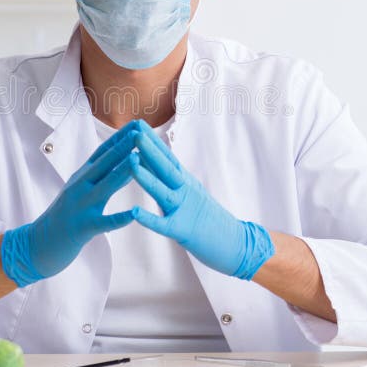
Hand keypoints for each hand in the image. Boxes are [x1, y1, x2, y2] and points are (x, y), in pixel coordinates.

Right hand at [0, 121, 139, 285]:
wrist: (37, 244)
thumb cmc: (64, 217)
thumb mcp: (81, 191)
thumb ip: (102, 177)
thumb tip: (125, 161)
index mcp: (81, 177)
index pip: (102, 153)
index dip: (120, 138)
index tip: (136, 124)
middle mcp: (79, 186)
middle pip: (104, 164)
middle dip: (124, 147)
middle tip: (141, 132)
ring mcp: (80, 206)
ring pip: (104, 187)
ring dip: (121, 173)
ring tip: (138, 160)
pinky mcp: (82, 228)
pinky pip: (103, 223)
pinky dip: (118, 218)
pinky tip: (134, 215)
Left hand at [130, 120, 273, 278]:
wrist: (235, 242)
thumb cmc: (209, 218)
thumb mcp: (191, 192)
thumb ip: (175, 179)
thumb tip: (156, 163)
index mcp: (185, 182)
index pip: (167, 157)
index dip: (152, 141)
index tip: (138, 124)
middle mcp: (185, 191)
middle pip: (165, 167)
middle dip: (149, 149)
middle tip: (134, 132)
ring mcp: (184, 209)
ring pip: (162, 190)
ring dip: (146, 176)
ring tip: (131, 161)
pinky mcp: (183, 231)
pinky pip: (164, 225)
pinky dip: (150, 219)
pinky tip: (135, 212)